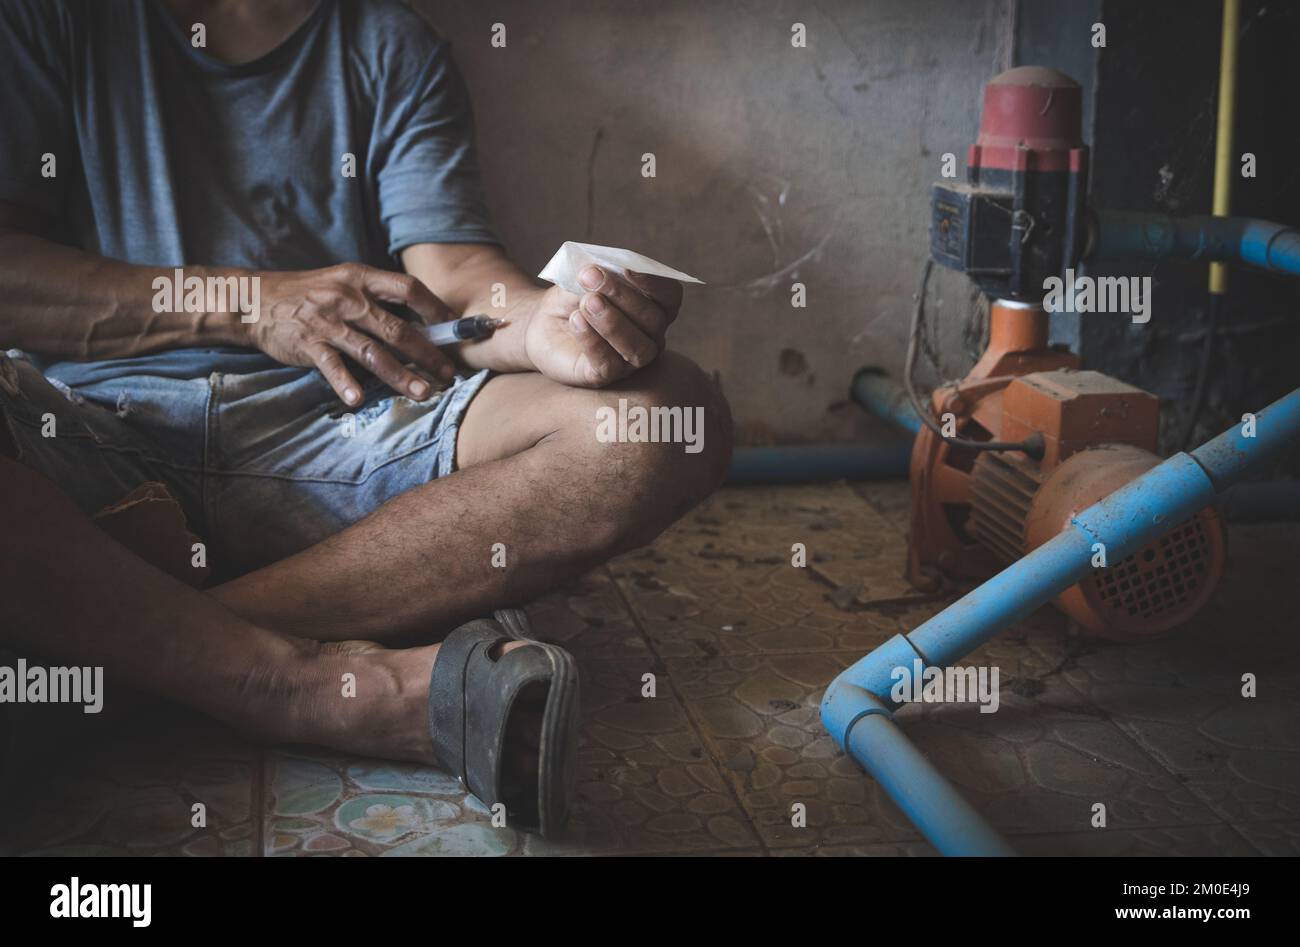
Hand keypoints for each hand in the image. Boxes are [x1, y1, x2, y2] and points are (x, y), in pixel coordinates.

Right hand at [246, 263, 457, 405]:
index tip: (456, 328)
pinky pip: (331, 366)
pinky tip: (357, 400)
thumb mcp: (343, 282)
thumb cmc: (307, 293)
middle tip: (448, 374)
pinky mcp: (308, 344)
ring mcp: (328, 322)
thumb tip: (419, 320)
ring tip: (423, 393)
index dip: (435, 308)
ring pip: (373, 351)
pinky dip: (345, 383)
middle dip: (428, 353)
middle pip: (398, 328)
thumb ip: (377, 297)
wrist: (253, 300)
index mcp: (361, 278)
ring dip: (400, 375)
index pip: (408, 288)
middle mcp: (348, 298)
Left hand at [522, 265, 683, 387]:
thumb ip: (602, 271)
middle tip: (590, 277)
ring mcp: (631, 360)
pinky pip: (608, 364)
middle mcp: (650, 336)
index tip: (627, 268)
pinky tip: (575, 320)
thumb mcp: (587, 277)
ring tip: (586, 302)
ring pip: (637, 348)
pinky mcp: (605, 376)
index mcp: (654, 307)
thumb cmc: (573, 296)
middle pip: (653, 320)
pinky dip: (592, 340)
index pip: (670, 296)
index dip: (654, 283)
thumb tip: (610, 268)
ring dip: (612, 322)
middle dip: (622, 296)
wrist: (544, 322)